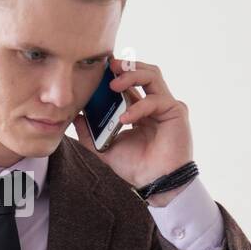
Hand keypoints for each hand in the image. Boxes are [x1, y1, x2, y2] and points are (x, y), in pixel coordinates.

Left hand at [73, 56, 192, 202]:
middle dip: (125, 66)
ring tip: (113, 85)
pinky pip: (155, 100)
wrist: (155, 183)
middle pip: (143, 72)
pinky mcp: (176, 111)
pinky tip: (125, 118)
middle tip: (108, 66)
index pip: (129, 83)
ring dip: (132, 75)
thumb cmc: (136, 167)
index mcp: (140, 109)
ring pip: (152, 76)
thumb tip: (73, 117)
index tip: (99, 69)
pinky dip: (138, 106)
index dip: (116, 74)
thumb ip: (89, 133)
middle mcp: (155, 104)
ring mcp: (166, 106)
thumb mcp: (105, 148)